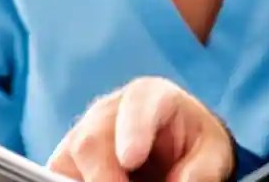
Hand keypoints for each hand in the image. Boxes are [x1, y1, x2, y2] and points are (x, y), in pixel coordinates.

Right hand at [47, 77, 234, 181]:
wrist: (174, 146)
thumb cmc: (193, 144)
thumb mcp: (211, 153)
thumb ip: (202, 170)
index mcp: (151, 95)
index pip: (138, 106)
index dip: (132, 132)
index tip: (132, 159)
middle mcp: (108, 110)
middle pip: (91, 140)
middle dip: (104, 176)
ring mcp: (82, 134)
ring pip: (66, 163)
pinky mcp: (66, 161)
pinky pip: (56, 178)